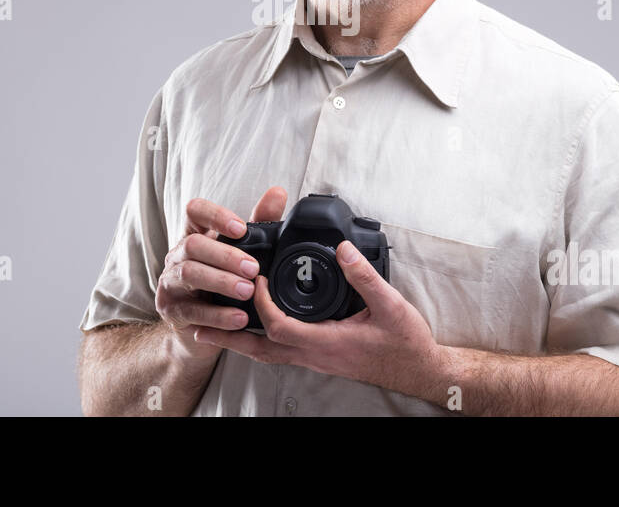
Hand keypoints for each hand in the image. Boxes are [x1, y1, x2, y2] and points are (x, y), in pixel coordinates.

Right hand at [155, 186, 288, 353]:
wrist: (202, 329)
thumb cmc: (223, 283)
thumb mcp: (242, 252)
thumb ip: (259, 223)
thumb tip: (277, 193)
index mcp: (194, 234)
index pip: (194, 211)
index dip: (215, 216)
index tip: (241, 229)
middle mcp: (177, 255)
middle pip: (193, 244)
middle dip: (225, 256)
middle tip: (253, 269)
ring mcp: (170, 283)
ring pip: (189, 274)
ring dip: (221, 282)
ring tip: (248, 292)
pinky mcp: (171, 311)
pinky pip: (192, 311)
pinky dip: (218, 315)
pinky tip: (239, 318)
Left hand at [193, 239, 451, 396]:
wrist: (419, 370)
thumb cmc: (405, 342)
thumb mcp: (390, 304)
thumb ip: (364, 276)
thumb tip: (342, 249)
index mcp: (326, 342)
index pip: (279, 326)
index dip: (260, 303)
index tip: (255, 278)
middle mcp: (314, 355)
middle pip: (260, 350)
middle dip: (229, 336)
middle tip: (199, 327)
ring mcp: (316, 359)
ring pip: (267, 355)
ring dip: (240, 342)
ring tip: (214, 330)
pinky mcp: (321, 358)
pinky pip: (281, 353)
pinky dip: (261, 342)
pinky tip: (255, 331)